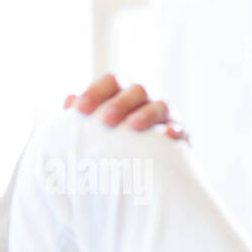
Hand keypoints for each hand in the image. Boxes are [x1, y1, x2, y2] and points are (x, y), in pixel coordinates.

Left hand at [63, 73, 188, 142]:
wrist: (143, 169)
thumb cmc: (110, 145)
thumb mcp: (95, 131)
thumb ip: (84, 116)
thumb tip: (69, 100)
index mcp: (121, 96)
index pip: (111, 82)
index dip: (95, 91)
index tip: (79, 109)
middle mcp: (144, 101)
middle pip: (137, 90)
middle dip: (120, 103)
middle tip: (105, 120)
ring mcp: (165, 116)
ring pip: (160, 105)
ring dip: (147, 113)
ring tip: (133, 125)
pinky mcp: (180, 135)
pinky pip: (181, 128)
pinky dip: (176, 130)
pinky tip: (168, 136)